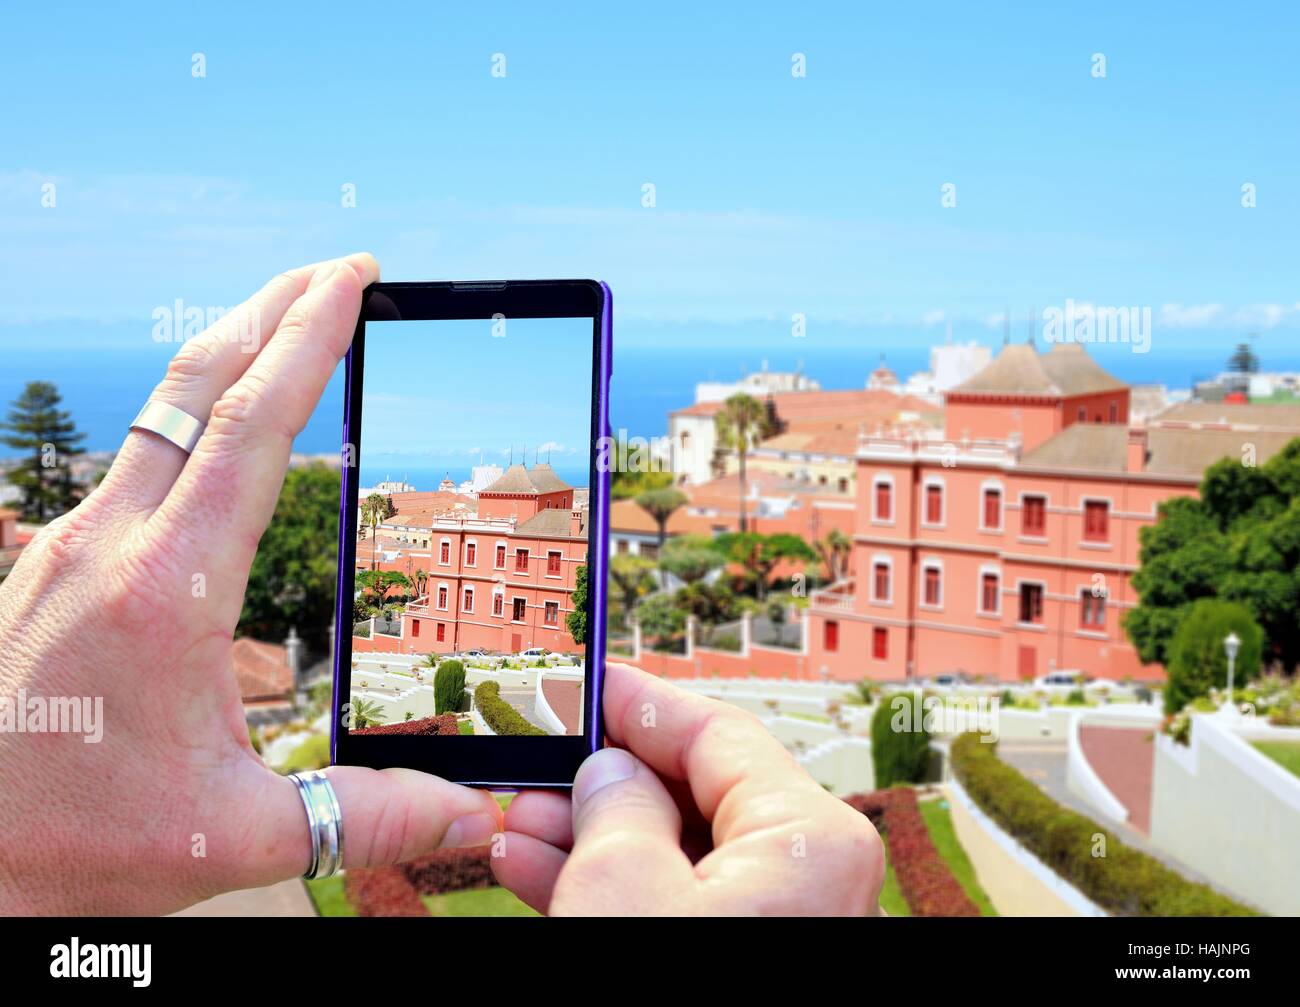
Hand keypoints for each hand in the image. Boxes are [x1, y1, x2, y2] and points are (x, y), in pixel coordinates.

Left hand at [0, 255, 502, 914]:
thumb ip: (367, 813)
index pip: (253, 428)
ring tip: (289, 328)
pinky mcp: (53, 566)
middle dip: (272, 309)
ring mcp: (69, 548)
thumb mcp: (236, 838)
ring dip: (230, 356)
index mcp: (166, 589)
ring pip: (159, 413)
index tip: (354, 280)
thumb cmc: (74, 846)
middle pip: (196, 384)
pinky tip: (220, 436)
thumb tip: (472, 813)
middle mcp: (110, 546)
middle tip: (338, 272)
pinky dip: (193, 418)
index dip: (310, 342)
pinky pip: (135, 461)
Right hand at [492, 662, 883, 914]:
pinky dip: (617, 888)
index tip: (587, 683)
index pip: (717, 733)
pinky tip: (544, 873)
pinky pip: (681, 904)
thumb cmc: (670, 999)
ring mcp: (784, 921)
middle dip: (604, 781)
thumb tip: (610, 771)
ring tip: (522, 830)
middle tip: (536, 771)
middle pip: (696, 794)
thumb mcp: (623, 888)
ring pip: (680, 854)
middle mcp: (812, 875)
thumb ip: (615, 807)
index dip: (641, 703)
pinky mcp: (751, 952)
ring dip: (594, 838)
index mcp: (810, 838)